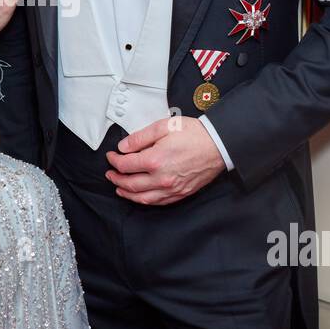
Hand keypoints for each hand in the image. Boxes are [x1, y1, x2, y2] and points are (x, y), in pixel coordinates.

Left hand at [104, 117, 225, 205]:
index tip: (111, 156)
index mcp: (155, 160)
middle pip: (130, 184)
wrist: (218, 145)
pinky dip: (145, 200)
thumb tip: (124, 147)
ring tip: (119, 188)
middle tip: (110, 174)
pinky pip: (158, 202)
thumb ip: (140, 137)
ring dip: (127, 193)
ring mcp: (171, 188)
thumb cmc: (195, 134)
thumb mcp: (164, 126)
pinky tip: (140, 196)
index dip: (114, 160)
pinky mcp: (180, 193)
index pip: (125, 165)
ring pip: (142, 197)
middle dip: (116, 179)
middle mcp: (161, 178)